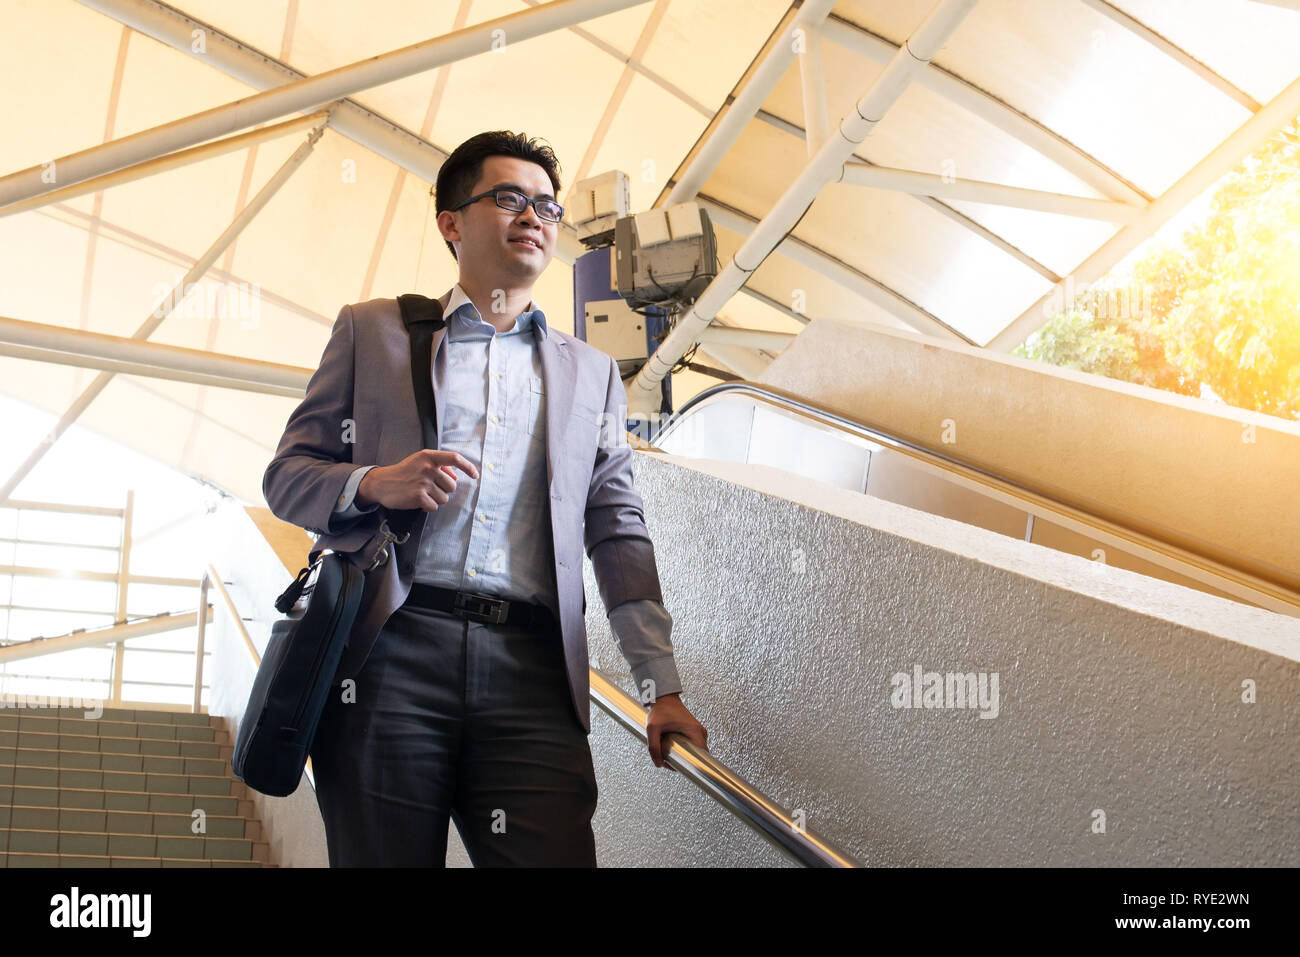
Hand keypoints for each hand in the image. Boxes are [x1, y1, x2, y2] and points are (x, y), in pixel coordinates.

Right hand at [356, 449, 478, 510]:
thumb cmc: (403, 473)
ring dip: (435, 499)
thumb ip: (438, 466)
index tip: (475, 475)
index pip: (455, 458)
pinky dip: (427, 506)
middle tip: (429, 488)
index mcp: (428, 456)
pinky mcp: (418, 496)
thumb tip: (455, 477)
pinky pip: (434, 506)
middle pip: (452, 486)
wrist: (381, 483)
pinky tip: (417, 501)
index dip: (468, 467)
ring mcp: (423, 482)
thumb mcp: (420, 462)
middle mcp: (427, 467)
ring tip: (421, 493)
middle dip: (444, 490)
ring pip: (444, 498)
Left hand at [645, 694, 706, 770]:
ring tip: (666, 751)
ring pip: (692, 751)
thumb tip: (658, 763)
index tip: (685, 769)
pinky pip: (690, 745)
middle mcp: (700, 732)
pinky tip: (670, 746)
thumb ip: (653, 747)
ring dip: (681, 754)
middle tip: (668, 759)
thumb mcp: (652, 728)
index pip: (703, 755)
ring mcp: (697, 731)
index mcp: (695, 731)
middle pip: (696, 755)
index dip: (695, 765)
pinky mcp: (693, 731)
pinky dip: (681, 748)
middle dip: (682, 760)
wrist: (664, 698)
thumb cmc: (661, 709)